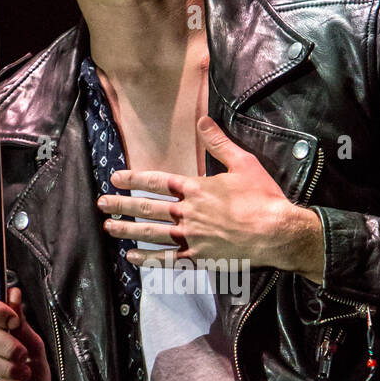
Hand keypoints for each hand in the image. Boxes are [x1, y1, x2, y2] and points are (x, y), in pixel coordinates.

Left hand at [96, 115, 324, 279]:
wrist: (277, 232)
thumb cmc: (263, 197)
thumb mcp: (243, 162)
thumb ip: (219, 142)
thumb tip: (203, 120)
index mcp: (196, 188)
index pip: (157, 181)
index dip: (134, 179)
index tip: (115, 178)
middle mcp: (188, 212)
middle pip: (148, 208)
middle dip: (122, 205)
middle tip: (102, 204)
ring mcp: (192, 237)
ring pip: (152, 233)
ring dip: (128, 230)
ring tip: (109, 228)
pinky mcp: (200, 258)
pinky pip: (168, 259)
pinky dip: (148, 259)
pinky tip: (132, 257)